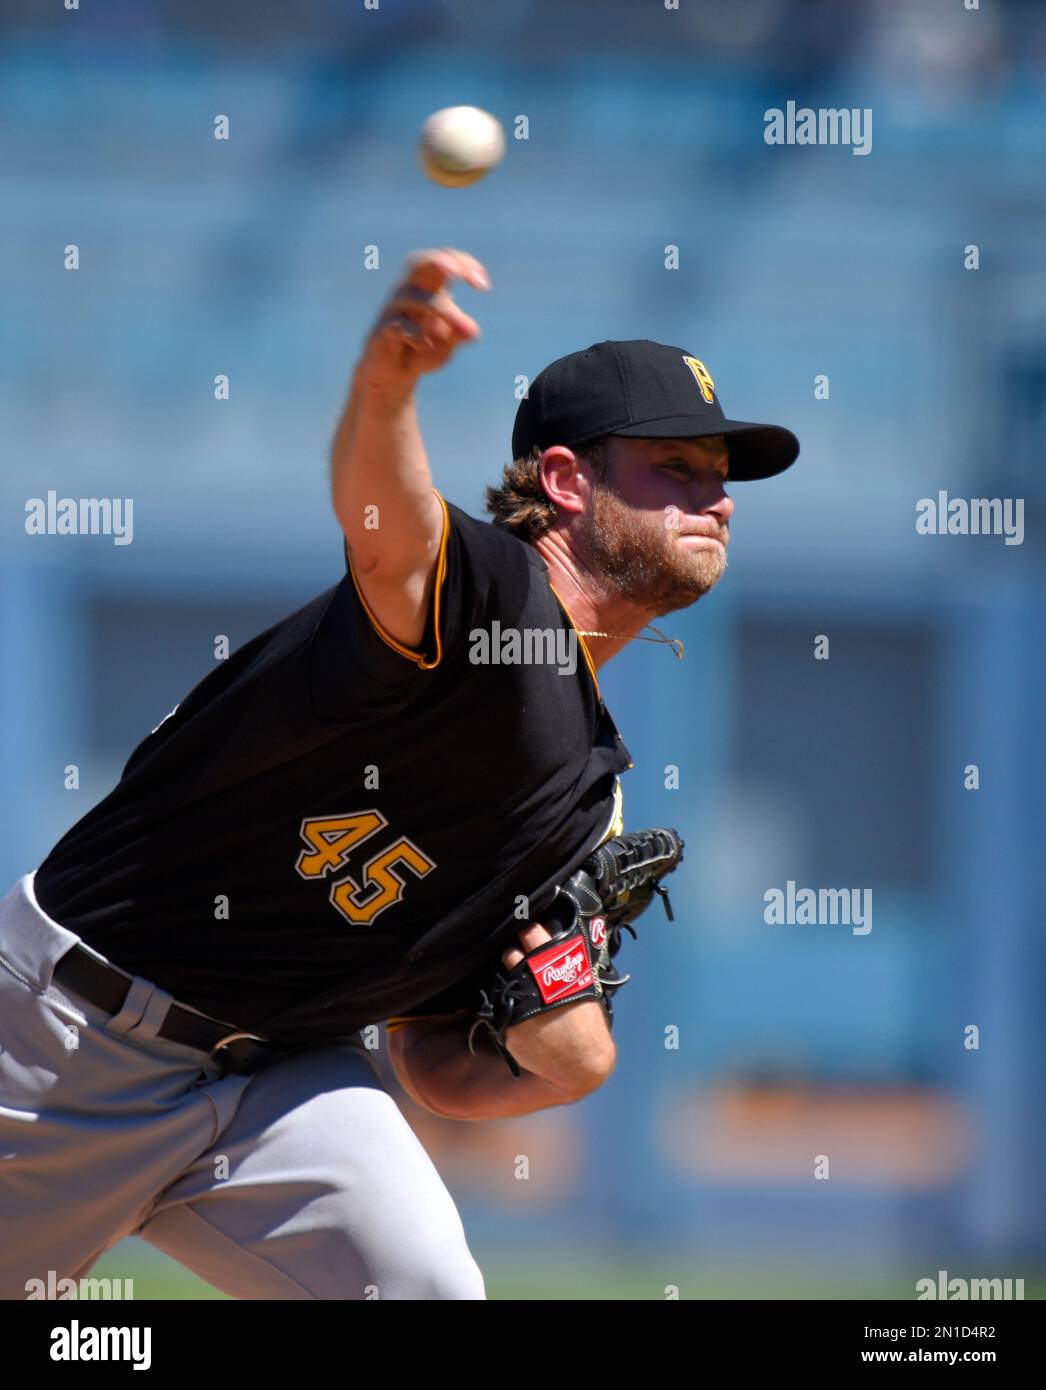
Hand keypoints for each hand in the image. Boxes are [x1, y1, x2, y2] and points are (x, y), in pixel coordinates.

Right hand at [360, 247, 489, 393]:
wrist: (393, 376)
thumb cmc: (422, 352)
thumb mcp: (446, 344)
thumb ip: (458, 334)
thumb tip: (471, 331)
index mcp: (428, 289)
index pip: (445, 262)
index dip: (464, 265)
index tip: (483, 286)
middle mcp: (408, 292)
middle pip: (419, 263)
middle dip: (439, 262)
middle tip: (458, 273)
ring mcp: (392, 310)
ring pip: (413, 296)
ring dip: (442, 310)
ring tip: (464, 330)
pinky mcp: (381, 331)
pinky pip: (398, 325)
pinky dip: (417, 335)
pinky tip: (426, 346)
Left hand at [497, 922, 614, 1094]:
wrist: (581, 1062)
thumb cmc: (586, 1022)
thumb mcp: (583, 985)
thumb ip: (564, 964)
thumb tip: (553, 943)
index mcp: (555, 969)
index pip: (531, 933)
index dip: (529, 931)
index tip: (530, 933)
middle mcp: (532, 982)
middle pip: (510, 953)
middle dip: (515, 954)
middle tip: (523, 960)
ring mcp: (517, 1004)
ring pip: (503, 979)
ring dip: (510, 978)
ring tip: (520, 985)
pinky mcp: (507, 1026)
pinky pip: (503, 1008)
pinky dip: (510, 1008)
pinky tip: (522, 1013)